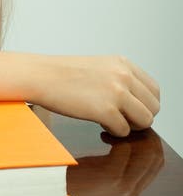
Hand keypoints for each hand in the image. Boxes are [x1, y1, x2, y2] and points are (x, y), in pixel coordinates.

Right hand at [36, 54, 160, 136]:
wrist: (40, 75)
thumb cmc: (63, 74)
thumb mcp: (99, 67)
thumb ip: (120, 79)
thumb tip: (138, 103)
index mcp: (123, 63)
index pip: (154, 90)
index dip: (145, 104)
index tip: (132, 110)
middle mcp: (123, 75)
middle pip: (153, 107)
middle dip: (139, 117)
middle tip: (120, 118)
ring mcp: (116, 92)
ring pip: (145, 121)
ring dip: (129, 126)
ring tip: (110, 120)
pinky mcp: (106, 110)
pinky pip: (123, 131)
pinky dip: (112, 131)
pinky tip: (98, 123)